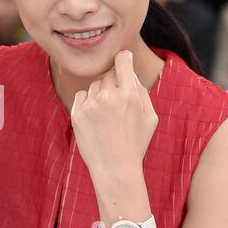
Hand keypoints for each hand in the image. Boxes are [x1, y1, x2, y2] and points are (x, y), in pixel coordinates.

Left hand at [71, 50, 157, 182]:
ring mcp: (91, 105)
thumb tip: (130, 72)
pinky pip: (82, 96)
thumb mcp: (150, 117)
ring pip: (95, 86)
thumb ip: (141, 90)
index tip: (123, 61)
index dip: (123, 59)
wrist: (115, 168)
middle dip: (114, 84)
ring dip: (101, 94)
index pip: (122, 60)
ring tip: (108, 117)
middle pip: (108, 74)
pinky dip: (88, 103)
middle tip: (118, 105)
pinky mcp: (77, 113)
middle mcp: (108, 96)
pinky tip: (96, 119)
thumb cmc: (135, 142)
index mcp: (129, 94)